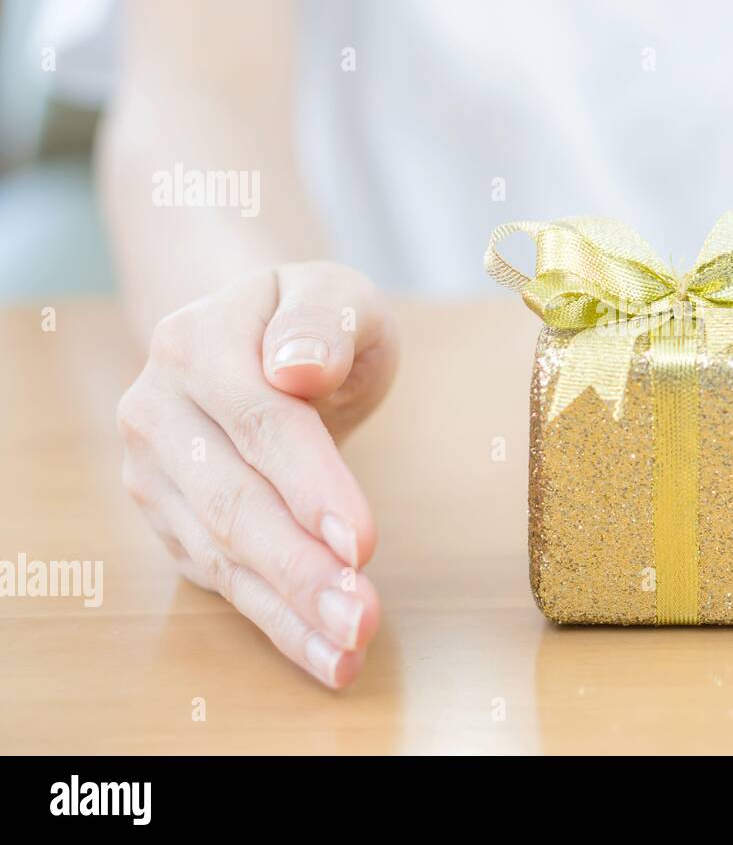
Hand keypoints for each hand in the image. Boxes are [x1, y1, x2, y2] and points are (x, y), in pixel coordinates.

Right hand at [116, 261, 398, 686]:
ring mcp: (153, 470)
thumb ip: (324, 318)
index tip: (363, 541)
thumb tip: (297, 365)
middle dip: (299, 567)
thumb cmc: (315, 323)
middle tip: (360, 616)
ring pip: (222, 552)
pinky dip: (277, 623)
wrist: (258, 340)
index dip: (311, 485)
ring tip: (347, 648)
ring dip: (288, 610)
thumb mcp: (337, 294)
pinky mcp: (168, 521)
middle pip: (233, 499)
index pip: (260, 422)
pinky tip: (326, 655)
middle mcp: (158, 408)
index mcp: (199, 341)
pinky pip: (223, 580)